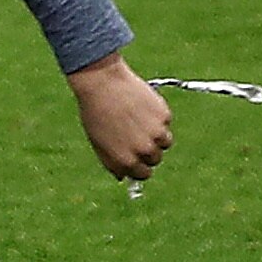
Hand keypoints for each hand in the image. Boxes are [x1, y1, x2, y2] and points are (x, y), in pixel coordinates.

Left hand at [70, 54, 173, 182]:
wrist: (103, 83)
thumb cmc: (96, 112)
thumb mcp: (98, 142)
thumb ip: (111, 162)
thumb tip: (123, 177)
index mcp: (126, 160)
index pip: (142, 174)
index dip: (139, 166)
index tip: (137, 158)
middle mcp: (143, 150)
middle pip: (155, 159)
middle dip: (148, 150)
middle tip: (136, 134)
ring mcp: (156, 133)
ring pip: (165, 142)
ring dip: (156, 135)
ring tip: (138, 119)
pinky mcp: (164, 117)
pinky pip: (165, 123)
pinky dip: (157, 117)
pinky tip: (141, 106)